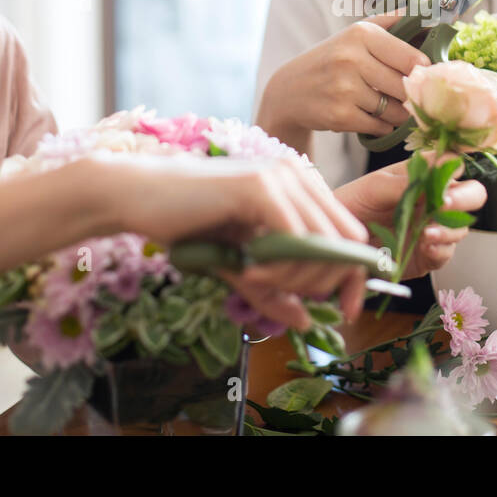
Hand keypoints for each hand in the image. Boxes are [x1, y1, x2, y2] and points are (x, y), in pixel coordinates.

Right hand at [111, 157, 368, 329]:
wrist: (140, 197)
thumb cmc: (188, 225)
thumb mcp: (239, 264)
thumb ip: (273, 290)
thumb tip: (305, 321)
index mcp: (302, 188)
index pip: (354, 236)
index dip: (355, 277)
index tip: (346, 311)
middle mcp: (299, 175)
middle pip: (347, 244)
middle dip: (321, 282)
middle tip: (279, 292)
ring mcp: (282, 176)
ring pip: (322, 245)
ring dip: (293, 278)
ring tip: (253, 279)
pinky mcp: (259, 186)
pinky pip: (294, 239)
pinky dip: (277, 268)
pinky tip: (247, 270)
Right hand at [256, 12, 429, 150]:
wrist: (290, 91)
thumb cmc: (331, 59)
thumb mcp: (355, 33)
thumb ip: (392, 21)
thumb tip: (433, 2)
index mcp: (361, 34)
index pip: (413, 58)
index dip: (425, 72)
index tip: (425, 76)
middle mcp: (351, 59)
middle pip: (405, 86)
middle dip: (411, 95)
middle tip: (409, 96)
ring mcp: (344, 89)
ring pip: (395, 110)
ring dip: (398, 113)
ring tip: (388, 106)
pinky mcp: (339, 116)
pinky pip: (380, 126)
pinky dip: (382, 126)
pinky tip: (371, 117)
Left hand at [333, 156, 485, 279]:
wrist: (334, 240)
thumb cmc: (350, 205)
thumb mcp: (373, 187)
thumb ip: (405, 182)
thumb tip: (436, 173)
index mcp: (422, 177)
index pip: (453, 164)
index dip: (456, 167)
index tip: (448, 174)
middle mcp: (433, 201)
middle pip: (471, 195)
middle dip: (465, 198)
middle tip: (445, 203)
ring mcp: (432, 228)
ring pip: (461, 226)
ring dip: (449, 227)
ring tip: (426, 231)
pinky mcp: (426, 256)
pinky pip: (446, 253)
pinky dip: (441, 248)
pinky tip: (426, 244)